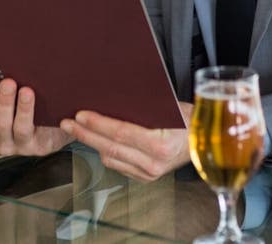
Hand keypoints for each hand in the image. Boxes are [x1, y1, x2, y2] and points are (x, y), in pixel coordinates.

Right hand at [0, 73, 72, 156]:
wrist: (55, 127)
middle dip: (3, 101)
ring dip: (23, 109)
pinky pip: (42, 134)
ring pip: (21, 129)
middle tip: (8, 81)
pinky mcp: (41, 147)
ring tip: (27, 91)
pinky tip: (47, 104)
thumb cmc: (28, 108)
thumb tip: (2, 56)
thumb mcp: (11, 100)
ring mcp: (21, 146)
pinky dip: (43, 119)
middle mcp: (2, 139)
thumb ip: (4, 85)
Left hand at [59, 102, 192, 181]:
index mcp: (160, 145)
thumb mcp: (170, 106)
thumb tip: (113, 93)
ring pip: (111, 159)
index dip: (98, 124)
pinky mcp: (146, 178)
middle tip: (67, 122)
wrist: (204, 143)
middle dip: (84, 134)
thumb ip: (144, 105)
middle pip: (110, 148)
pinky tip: (96, 141)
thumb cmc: (189, 119)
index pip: (121, 133)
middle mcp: (153, 164)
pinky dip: (105, 152)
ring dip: (91, 144)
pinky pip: (118, 165)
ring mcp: (149, 174)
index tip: (80, 115)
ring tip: (76, 129)